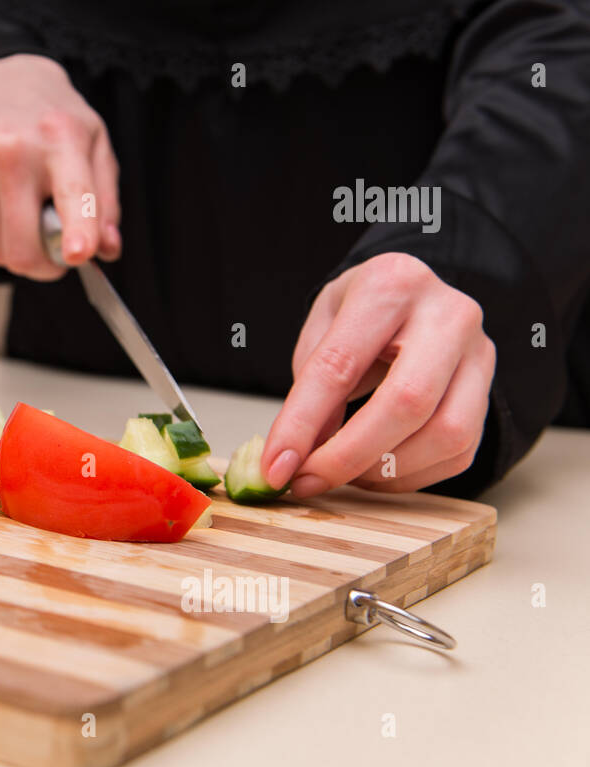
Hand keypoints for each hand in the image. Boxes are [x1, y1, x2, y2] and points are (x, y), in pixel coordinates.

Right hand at [0, 54, 120, 278]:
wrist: (5, 86)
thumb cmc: (57, 124)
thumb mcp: (97, 150)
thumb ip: (105, 205)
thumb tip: (105, 249)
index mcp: (61, 140)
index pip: (70, 192)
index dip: (75, 230)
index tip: (76, 255)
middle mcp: (11, 150)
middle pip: (21, 246)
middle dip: (43, 265)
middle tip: (56, 251)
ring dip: (17, 244)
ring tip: (26, 208)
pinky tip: (2, 201)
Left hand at [263, 253, 495, 495]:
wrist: (416, 296)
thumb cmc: (362, 311)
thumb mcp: (322, 328)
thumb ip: (310, 389)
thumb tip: (299, 458)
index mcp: (390, 286)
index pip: (339, 366)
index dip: (302, 424)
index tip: (276, 468)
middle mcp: (447, 316)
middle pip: (407, 403)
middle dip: (349, 456)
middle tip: (307, 481)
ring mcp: (479, 355)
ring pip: (445, 435)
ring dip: (383, 470)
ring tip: (340, 473)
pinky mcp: (489, 392)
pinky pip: (459, 453)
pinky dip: (409, 476)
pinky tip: (374, 470)